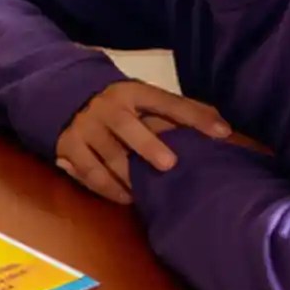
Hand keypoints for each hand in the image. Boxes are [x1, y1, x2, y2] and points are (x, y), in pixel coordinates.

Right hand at [55, 81, 230, 204]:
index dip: (194, 116)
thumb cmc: (121, 106)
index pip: (166, 101)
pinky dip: (109, 189)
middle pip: (126, 126)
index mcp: (131, 92)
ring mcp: (85, 127)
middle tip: (169, 164)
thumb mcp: (146, 100)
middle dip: (147, 145)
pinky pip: (89, 173)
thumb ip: (180, 112)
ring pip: (108, 155)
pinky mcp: (68, 146)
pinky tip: (127, 198)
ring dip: (129, 177)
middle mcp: (106, 107)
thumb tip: (223, 130)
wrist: (67, 98)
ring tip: (147, 193)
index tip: (222, 133)